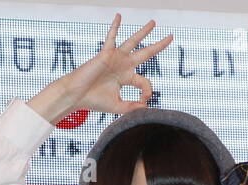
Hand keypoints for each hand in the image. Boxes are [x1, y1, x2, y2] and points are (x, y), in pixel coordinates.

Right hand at [28, 14, 172, 124]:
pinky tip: (119, 16)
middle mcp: (123, 66)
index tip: (144, 99)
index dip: (148, 91)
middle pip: (145, 54)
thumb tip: (146, 106)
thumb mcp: (117, 106)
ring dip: (144, 32)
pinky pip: (111, 37)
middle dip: (158, 46)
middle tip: (171, 37)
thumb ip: (132, 107)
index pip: (145, 82)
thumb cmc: (94, 101)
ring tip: (154, 23)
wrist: (76, 96)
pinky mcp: (105, 54)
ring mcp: (115, 58)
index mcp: (127, 78)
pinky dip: (115, 27)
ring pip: (133, 42)